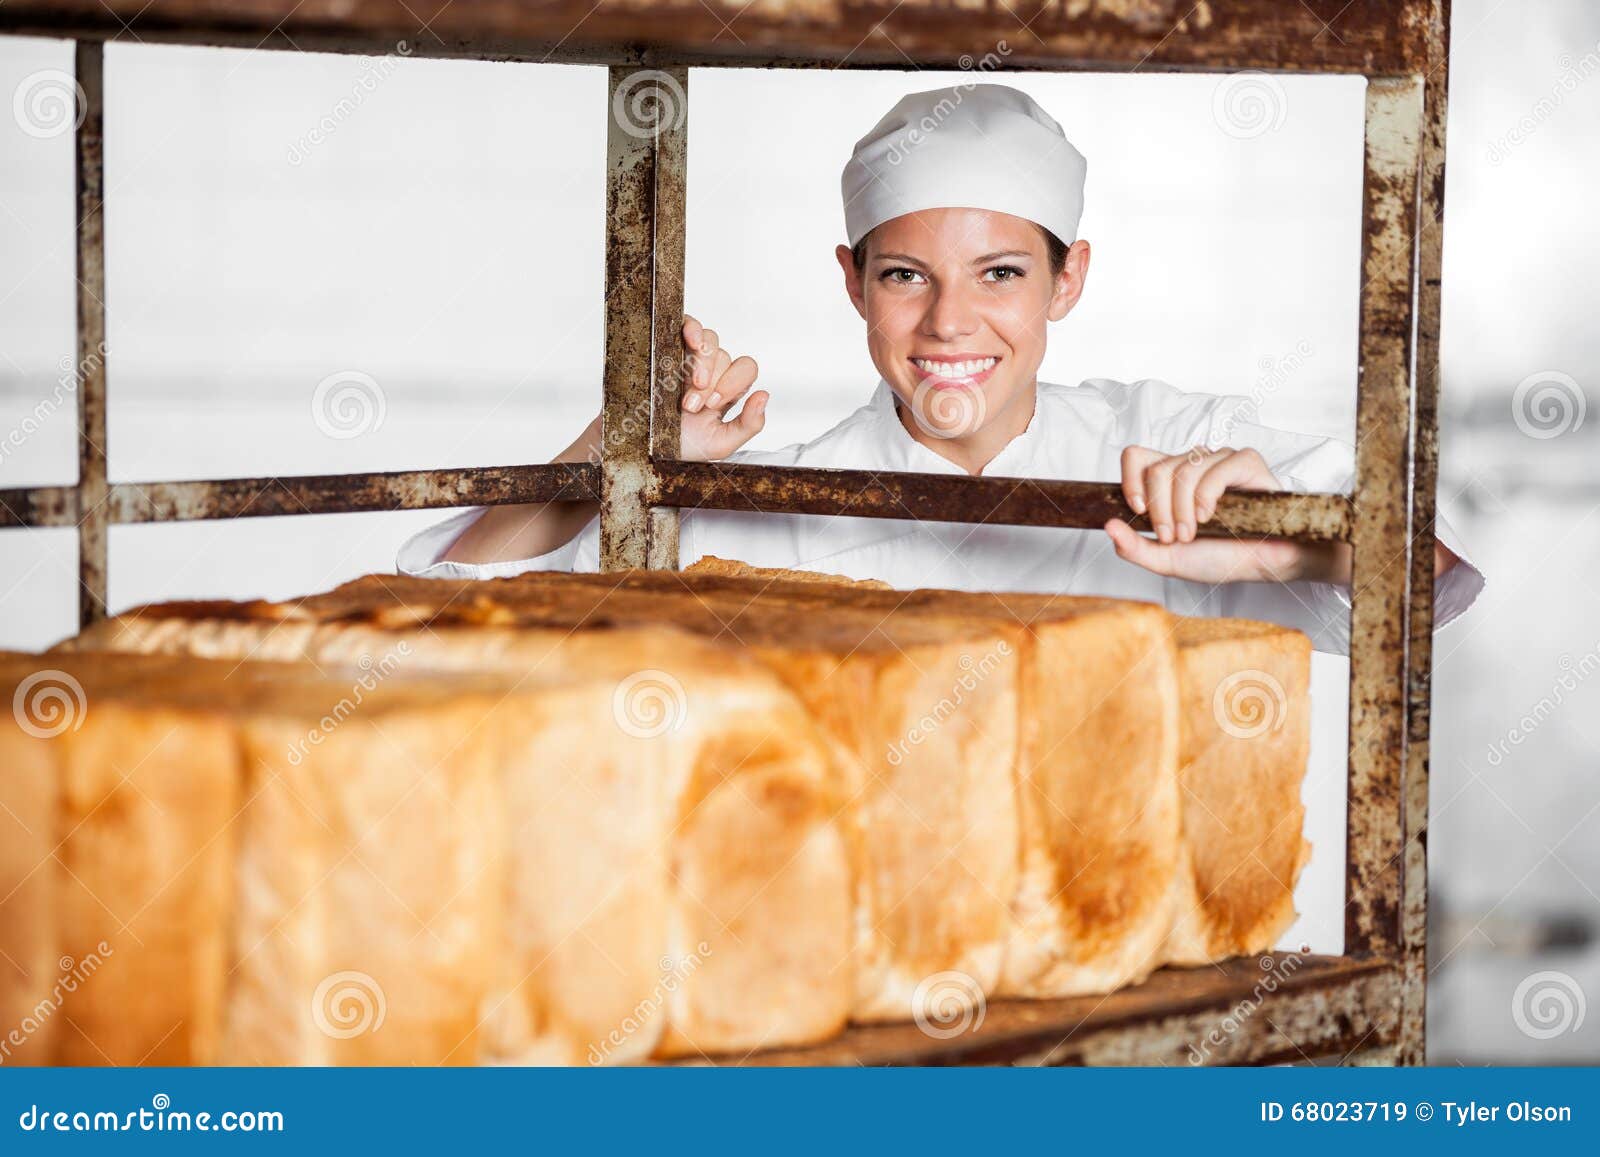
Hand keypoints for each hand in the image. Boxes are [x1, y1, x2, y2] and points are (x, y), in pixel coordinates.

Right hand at [678, 314, 768, 461]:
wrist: (641, 445)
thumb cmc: (678, 446)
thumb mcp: (719, 444)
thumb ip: (749, 424)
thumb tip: (764, 395)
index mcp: (726, 390)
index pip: (745, 369)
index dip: (732, 383)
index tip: (711, 405)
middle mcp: (710, 370)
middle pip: (724, 356)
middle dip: (710, 382)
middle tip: (691, 405)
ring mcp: (688, 356)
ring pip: (709, 340)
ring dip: (700, 363)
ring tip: (684, 387)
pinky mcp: (668, 345)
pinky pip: (688, 323)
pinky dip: (692, 328)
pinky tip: (690, 340)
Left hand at [1104, 445, 1329, 584]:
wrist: (1263, 565)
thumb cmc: (1219, 558)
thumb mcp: (1167, 560)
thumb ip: (1134, 547)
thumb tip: (1107, 525)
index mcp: (1169, 480)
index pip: (1136, 456)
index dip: (1131, 481)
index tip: (1138, 512)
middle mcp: (1192, 464)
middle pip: (1158, 468)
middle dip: (1160, 510)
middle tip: (1175, 538)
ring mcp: (1219, 460)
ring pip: (1184, 468)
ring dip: (1183, 509)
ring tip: (1194, 533)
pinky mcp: (1246, 462)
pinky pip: (1218, 466)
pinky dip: (1208, 495)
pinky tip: (1212, 516)